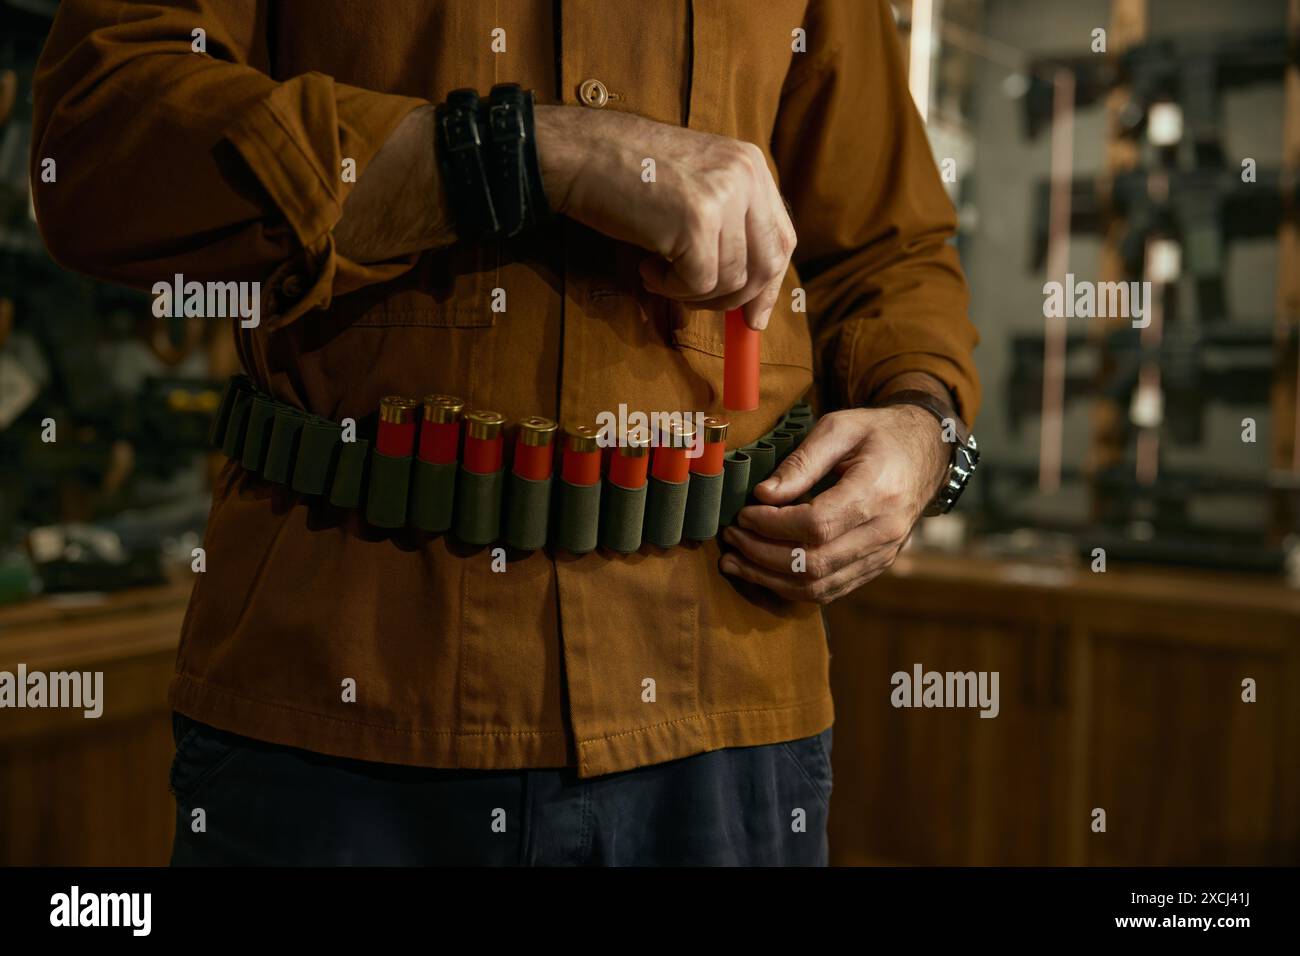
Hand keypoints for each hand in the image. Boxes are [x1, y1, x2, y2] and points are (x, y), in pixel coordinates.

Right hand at [534, 104, 794, 330]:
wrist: (581, 153)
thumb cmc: (628, 175)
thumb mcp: (695, 184)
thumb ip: (728, 224)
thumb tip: (750, 298)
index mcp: (751, 164)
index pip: (782, 239)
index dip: (770, 286)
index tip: (754, 318)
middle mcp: (746, 175)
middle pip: (766, 265)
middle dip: (735, 299)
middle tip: (698, 303)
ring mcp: (724, 196)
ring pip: (731, 281)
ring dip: (692, 292)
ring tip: (660, 273)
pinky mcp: (697, 220)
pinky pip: (699, 283)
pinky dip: (671, 288)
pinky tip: (648, 269)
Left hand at [719, 405, 950, 603]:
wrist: (926, 452)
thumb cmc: (878, 433)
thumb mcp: (839, 428)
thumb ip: (800, 462)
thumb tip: (763, 495)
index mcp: (877, 491)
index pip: (815, 525)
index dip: (772, 526)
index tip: (743, 514)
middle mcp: (884, 531)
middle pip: (813, 563)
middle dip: (761, 556)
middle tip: (731, 538)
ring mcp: (882, 554)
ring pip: (818, 587)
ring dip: (769, 579)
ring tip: (735, 561)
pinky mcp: (876, 566)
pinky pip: (830, 591)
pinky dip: (791, 588)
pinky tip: (763, 573)